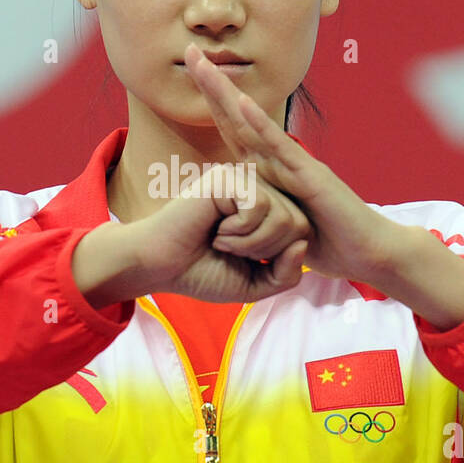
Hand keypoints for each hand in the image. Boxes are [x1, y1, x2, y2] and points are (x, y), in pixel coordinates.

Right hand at [136, 160, 310, 302]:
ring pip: (283, 217)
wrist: (160, 266)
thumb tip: (302, 245)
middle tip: (231, 251)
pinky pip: (259, 207)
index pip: (303, 233)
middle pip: (299, 224)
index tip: (244, 260)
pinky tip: (216, 230)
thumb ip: (286, 273)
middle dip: (266, 251)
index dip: (278, 259)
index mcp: (266, 211)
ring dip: (251, 243)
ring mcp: (244, 181)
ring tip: (223, 241)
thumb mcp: (254, 284)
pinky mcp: (228, 178)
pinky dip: (239, 232)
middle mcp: (258, 191)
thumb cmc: (202, 273)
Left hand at [182, 42, 399, 283]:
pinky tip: (242, 103)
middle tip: (190, 50)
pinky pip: (280, 147)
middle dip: (213, 84)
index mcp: (268, 170)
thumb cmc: (327, 241)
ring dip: (228, 94)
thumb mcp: (279, 226)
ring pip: (253, 124)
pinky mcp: (310, 175)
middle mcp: (279, 159)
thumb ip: (259, 212)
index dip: (211, 102)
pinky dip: (261, 124)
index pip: (233, 129)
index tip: (191, 73)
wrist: (366, 253)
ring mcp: (295, 163)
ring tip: (205, 66)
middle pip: (238, 116)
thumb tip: (231, 215)